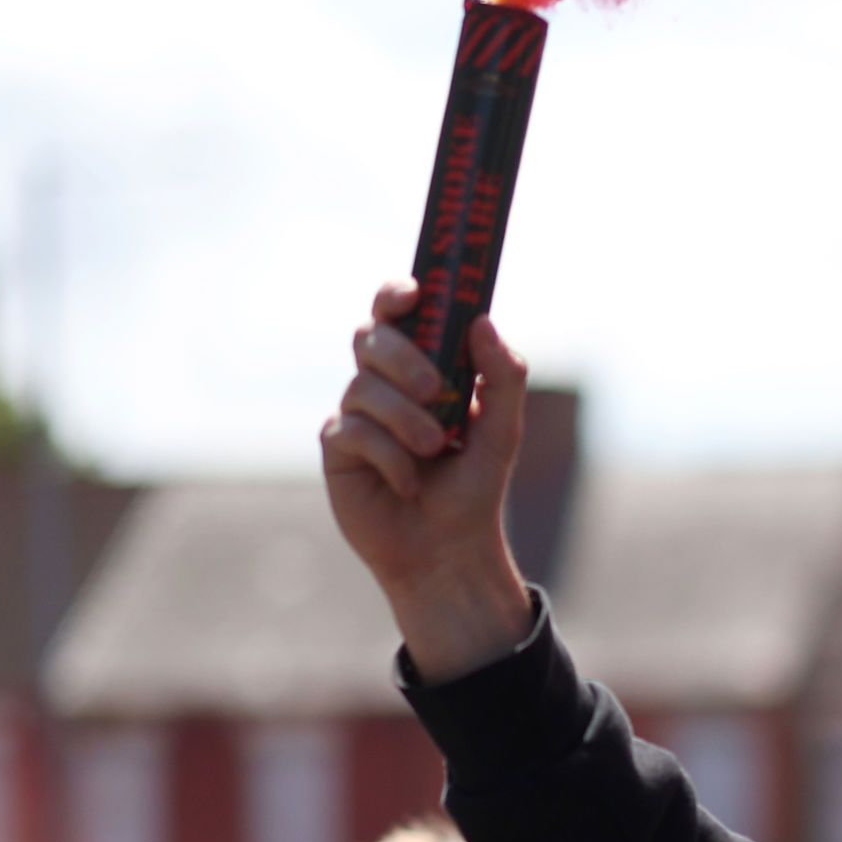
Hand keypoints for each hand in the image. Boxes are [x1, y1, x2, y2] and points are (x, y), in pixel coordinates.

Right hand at [321, 279, 534, 680]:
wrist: (449, 548)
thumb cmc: (473, 486)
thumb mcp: (503, 430)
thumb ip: (503, 375)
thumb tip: (481, 321)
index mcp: (421, 366)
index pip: (398, 313)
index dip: (397, 293)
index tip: (414, 293)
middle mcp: (382, 382)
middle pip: (370, 338)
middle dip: (404, 358)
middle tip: (438, 391)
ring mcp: (356, 413)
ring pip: (364, 387)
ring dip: (406, 419)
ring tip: (436, 450)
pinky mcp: (338, 450)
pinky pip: (354, 432)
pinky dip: (390, 456)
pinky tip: (409, 483)